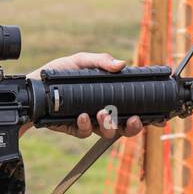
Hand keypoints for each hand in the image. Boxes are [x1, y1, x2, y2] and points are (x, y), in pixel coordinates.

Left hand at [28, 52, 145, 140]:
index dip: (146, 114)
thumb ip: (100, 61)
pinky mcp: (74, 128)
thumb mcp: (80, 61)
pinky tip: (82, 116)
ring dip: (109, 125)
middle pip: (125, 126)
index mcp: (109, 96)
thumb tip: (121, 64)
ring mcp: (90, 121)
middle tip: (133, 119)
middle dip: (132, 127)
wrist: (34, 88)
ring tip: (102, 114)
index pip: (133, 107)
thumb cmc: (58, 74)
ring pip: (107, 132)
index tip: (158, 117)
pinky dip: (85, 125)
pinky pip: (85, 132)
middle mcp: (102, 111)